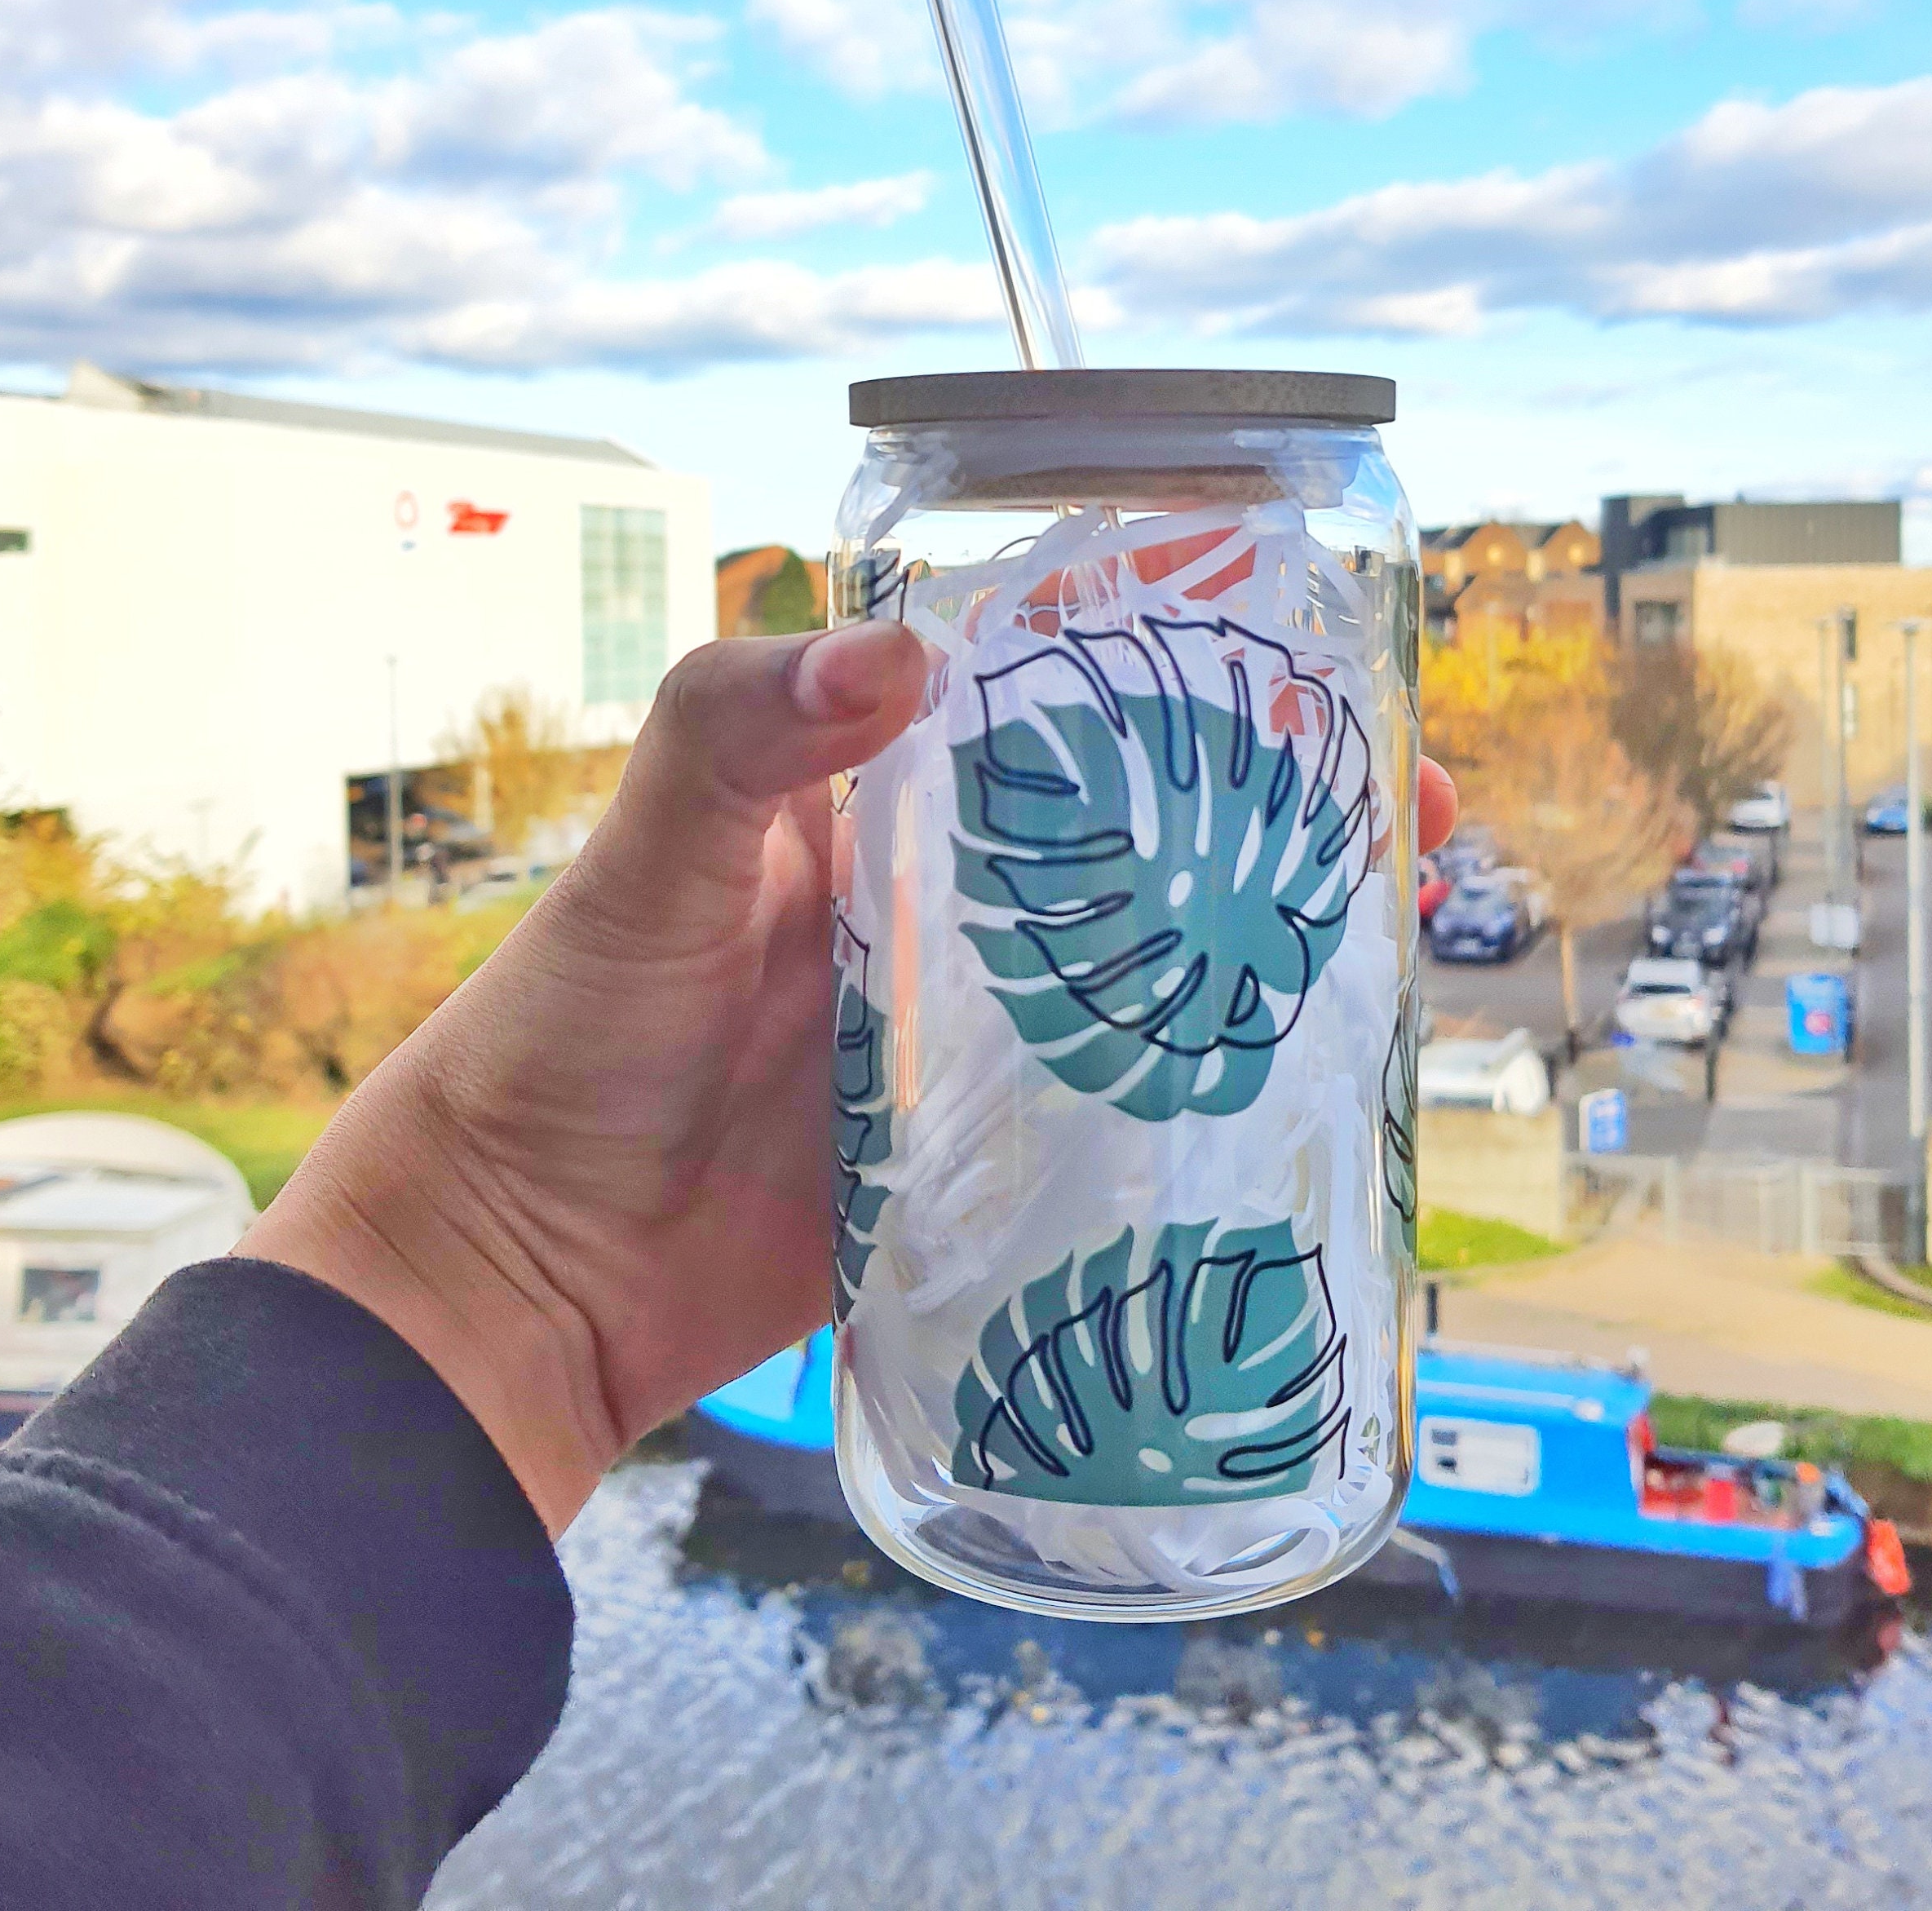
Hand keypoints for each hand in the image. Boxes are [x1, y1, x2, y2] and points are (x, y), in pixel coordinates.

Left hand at [243, 624, 1457, 1533]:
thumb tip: (901, 649)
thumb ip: (735, 734)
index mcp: (874, 805)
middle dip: (1275, 816)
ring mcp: (973, 1040)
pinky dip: (1212, 1097)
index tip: (1300, 668)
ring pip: (1155, 973)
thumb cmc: (558, 1043)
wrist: (520, 1281)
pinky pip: (1121, 1118)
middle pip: (1141, 840)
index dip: (1179, 678)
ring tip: (1401, 933)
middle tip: (1411, 810)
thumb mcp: (642, 862)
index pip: (1050, 707)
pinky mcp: (988, 1164)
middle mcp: (940, 910)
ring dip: (1271, 950)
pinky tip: (1314, 1085)